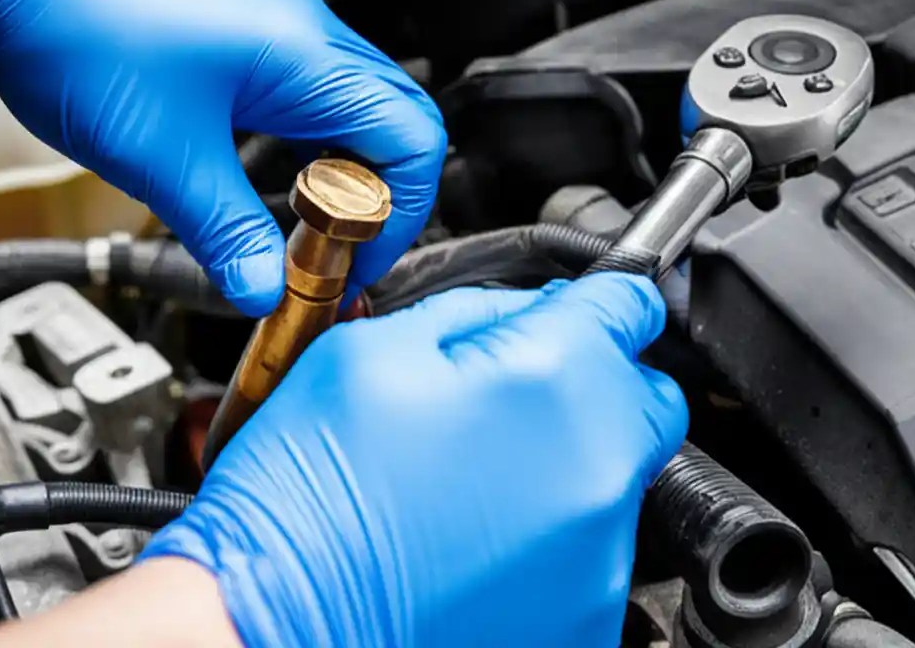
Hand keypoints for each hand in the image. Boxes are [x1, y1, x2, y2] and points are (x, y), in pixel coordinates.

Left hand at [0, 0, 444, 315]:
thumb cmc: (74, 16)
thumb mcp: (160, 156)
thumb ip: (225, 233)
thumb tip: (265, 289)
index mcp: (304, 59)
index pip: (412, 142)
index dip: (395, 219)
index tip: (347, 267)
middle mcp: (301, 36)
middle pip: (391, 127)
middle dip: (370, 204)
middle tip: (326, 257)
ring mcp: (269, 30)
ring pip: (344, 113)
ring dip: (330, 178)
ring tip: (289, 229)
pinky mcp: (232, 33)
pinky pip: (296, 97)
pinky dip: (294, 149)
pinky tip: (252, 180)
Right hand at [143, 273, 688, 646]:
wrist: (273, 627)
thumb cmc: (304, 499)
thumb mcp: (367, 350)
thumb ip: (474, 312)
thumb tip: (532, 307)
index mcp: (549, 382)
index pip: (631, 308)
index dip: (606, 299)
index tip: (591, 309)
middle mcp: (596, 474)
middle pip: (640, 399)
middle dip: (589, 385)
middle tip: (506, 400)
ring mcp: (597, 561)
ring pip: (611, 479)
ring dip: (558, 465)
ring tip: (462, 484)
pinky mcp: (584, 623)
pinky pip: (587, 554)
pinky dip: (544, 540)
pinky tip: (470, 540)